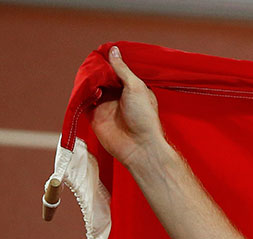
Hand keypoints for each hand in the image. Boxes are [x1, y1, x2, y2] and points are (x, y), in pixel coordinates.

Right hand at [91, 46, 166, 167]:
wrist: (139, 146)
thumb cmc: (144, 116)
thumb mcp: (136, 87)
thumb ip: (122, 69)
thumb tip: (113, 50)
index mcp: (132, 88)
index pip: (117, 70)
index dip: (109, 62)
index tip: (99, 52)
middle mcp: (118, 95)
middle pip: (102, 78)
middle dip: (96, 70)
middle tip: (89, 63)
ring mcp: (106, 105)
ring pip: (92, 87)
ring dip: (87, 80)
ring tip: (85, 73)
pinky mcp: (95, 115)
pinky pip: (84, 100)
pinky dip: (81, 93)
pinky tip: (81, 86)